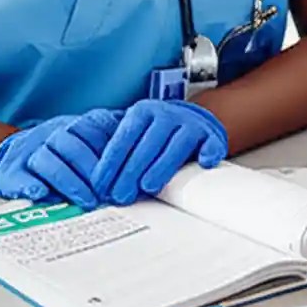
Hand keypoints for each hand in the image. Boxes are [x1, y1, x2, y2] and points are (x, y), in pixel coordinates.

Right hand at [0, 109, 122, 209]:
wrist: (15, 157)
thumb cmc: (64, 156)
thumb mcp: (92, 144)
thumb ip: (116, 145)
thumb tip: (144, 158)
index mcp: (77, 126)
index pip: (96, 128)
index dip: (110, 152)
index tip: (125, 174)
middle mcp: (54, 135)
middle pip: (73, 145)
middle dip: (92, 170)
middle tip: (108, 193)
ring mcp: (32, 152)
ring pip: (48, 159)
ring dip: (69, 181)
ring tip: (86, 201)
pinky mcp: (11, 173)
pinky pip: (19, 177)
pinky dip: (30, 185)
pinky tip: (41, 193)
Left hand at [90, 100, 227, 205]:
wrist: (193, 120)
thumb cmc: (157, 134)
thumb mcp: (134, 135)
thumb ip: (117, 154)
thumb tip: (94, 183)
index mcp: (142, 112)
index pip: (124, 138)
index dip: (111, 163)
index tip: (100, 184)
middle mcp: (166, 114)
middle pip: (148, 144)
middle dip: (131, 171)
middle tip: (120, 194)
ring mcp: (191, 123)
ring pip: (177, 145)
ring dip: (163, 166)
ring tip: (149, 186)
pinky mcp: (212, 135)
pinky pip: (211, 143)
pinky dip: (208, 152)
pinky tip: (203, 162)